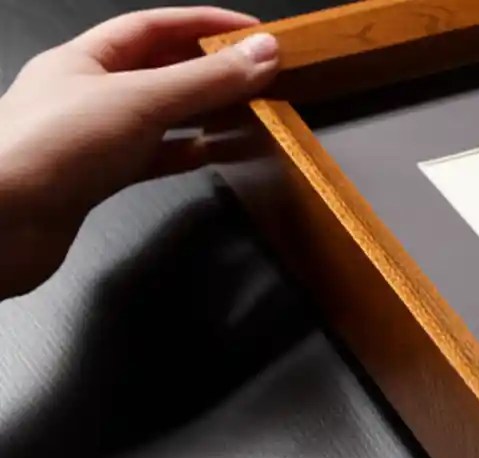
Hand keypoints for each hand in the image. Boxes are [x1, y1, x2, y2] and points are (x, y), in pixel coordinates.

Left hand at [0, 7, 278, 297]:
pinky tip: (212, 155)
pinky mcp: (98, 180)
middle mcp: (87, 94)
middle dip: (209, 68)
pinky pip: (152, 158)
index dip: (206, 24)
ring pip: (159, 116)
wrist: (0, 221)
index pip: (155, 27)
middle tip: (259, 72)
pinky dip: (184, 154)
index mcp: (85, 59)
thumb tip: (262, 53)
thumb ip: (205, 80)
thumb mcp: (140, 100)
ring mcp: (93, 138)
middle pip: (159, 70)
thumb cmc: (48, 149)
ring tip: (246, 110)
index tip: (254, 33)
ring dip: (202, 111)